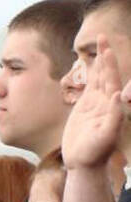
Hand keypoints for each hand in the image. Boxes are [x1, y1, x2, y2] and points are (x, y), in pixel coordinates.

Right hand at [61, 36, 126, 169]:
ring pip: (98, 78)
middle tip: (103, 37)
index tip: (106, 49)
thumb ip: (114, 117)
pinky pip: (89, 87)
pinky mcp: (85, 108)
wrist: (84, 164)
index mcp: (111, 105)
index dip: (109, 63)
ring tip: (99, 46)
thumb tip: (117, 95)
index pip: (112, 79)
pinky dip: (89, 75)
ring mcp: (96, 104)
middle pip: (107, 73)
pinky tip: (88, 66)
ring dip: (99, 62)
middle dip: (106, 55)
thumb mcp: (106, 136)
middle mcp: (105, 101)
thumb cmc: (95, 153)